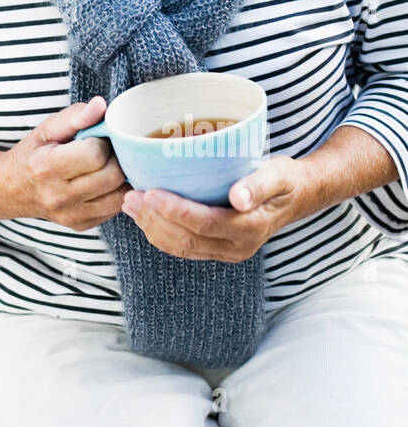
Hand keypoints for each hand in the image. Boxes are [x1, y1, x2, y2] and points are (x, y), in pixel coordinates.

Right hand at [4, 97, 131, 230]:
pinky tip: (103, 182)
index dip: (101, 141)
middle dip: (115, 158)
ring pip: (119, 196)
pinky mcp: (80, 225)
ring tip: (107, 165)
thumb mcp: (46, 129)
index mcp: (46, 167)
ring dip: (120, 177)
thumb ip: (74, 116)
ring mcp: (70, 215)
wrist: (13, 189)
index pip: (94, 154)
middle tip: (105, 151)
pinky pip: (115, 209)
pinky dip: (116, 193)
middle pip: (111, 176)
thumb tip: (101, 105)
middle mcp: (58, 196)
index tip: (95, 138)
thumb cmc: (33, 154)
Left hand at [120, 154, 311, 261]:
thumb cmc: (285, 180)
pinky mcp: (216, 249)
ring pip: (180, 247)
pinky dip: (159, 233)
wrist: (296, 197)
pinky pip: (183, 248)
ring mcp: (225, 251)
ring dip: (151, 228)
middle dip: (154, 220)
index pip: (204, 224)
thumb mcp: (279, 175)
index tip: (151, 192)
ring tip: (130, 204)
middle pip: (186, 240)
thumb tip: (239, 198)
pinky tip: (144, 216)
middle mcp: (237, 247)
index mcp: (250, 228)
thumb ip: (259, 185)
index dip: (174, 211)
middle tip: (132, 196)